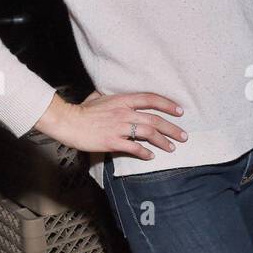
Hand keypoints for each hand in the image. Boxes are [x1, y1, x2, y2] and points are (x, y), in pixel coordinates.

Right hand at [36, 90, 185, 160]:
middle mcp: (124, 112)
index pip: (151, 99)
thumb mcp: (98, 97)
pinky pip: (134, 148)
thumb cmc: (82, 110)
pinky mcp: (112, 141)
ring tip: (172, 148)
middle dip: (172, 128)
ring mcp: (119, 127)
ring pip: (148, 134)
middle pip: (155, 119)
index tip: (180, 111)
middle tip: (184, 136)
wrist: (68, 121)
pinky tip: (150, 157)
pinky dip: (145, 153)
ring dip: (163, 142)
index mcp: (122, 100)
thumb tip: (111, 94)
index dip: (167, 105)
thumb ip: (110, 96)